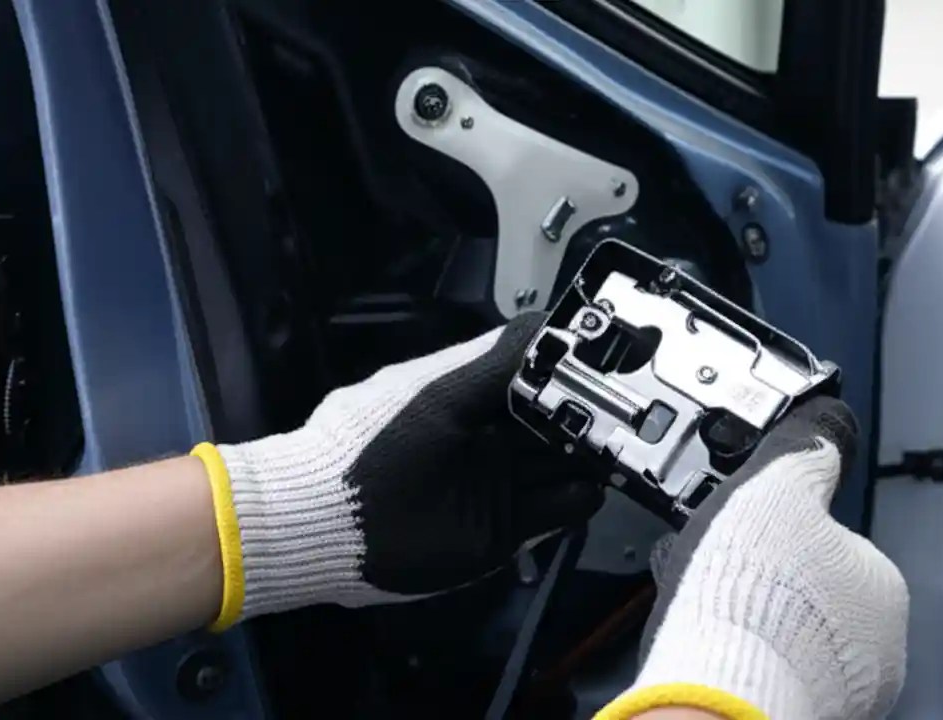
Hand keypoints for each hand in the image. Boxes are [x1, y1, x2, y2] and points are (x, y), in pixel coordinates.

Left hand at [207, 313, 602, 624]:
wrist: (312, 524)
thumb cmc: (367, 448)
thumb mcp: (437, 396)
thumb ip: (496, 364)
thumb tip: (547, 325)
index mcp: (472, 394)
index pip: (541, 372)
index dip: (575, 366)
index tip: (612, 360)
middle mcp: (491, 437)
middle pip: (561, 419)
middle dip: (594, 413)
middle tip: (629, 410)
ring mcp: (498, 484)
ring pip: (565, 464)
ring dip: (593, 456)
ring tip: (618, 447)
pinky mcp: (502, 529)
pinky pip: (557, 509)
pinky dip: (578, 498)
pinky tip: (585, 487)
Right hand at [598, 398, 907, 719]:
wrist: (721, 687)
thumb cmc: (752, 596)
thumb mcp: (776, 485)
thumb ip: (805, 447)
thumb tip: (823, 418)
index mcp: (880, 583)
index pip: (835, 545)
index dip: (784, 536)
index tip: (752, 540)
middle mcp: (880, 645)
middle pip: (815, 595)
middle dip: (773, 586)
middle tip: (730, 579)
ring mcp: (849, 691)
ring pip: (798, 642)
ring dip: (763, 627)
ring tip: (718, 616)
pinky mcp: (812, 716)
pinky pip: (781, 680)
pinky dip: (754, 665)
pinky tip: (725, 653)